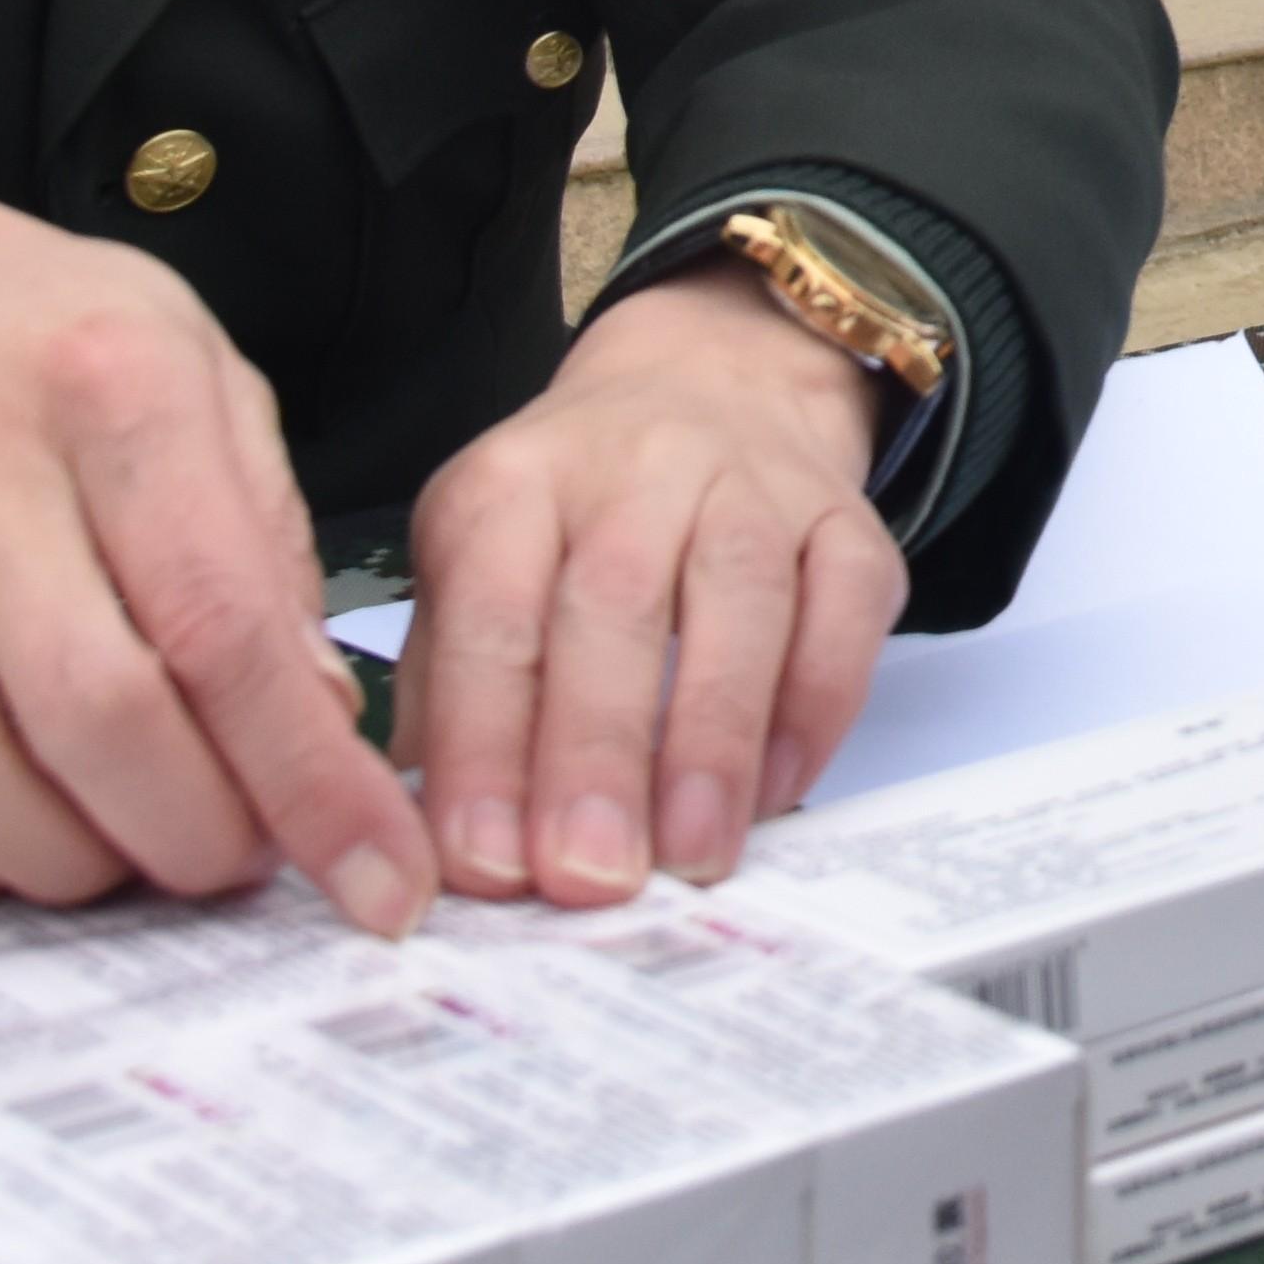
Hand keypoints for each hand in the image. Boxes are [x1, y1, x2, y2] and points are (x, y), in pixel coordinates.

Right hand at [0, 129, 433, 929]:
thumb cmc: (21, 332)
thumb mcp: (193, 364)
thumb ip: (266, 537)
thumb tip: (318, 719)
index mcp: (109, 390)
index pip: (224, 625)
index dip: (309, 780)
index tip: (378, 877)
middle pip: (96, 719)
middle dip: (195, 837)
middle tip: (242, 859)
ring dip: (73, 863)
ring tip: (135, 847)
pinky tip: (25, 832)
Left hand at [392, 266, 906, 902]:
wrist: (707, 387)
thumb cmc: (572, 522)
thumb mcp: (474, 570)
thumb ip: (448, 694)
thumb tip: (419, 840)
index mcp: (510, 486)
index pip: (489, 618)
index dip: (484, 745)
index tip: (483, 865)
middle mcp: (631, 467)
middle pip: (612, 603)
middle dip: (596, 752)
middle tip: (587, 876)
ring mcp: (750, 481)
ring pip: (740, 598)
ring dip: (713, 739)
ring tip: (690, 857)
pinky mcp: (844, 515)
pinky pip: (844, 602)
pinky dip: (815, 705)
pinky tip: (778, 792)